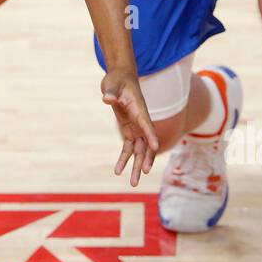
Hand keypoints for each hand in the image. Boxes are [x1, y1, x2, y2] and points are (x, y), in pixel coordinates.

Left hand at [102, 68, 158, 186]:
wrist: (120, 78)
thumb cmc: (117, 80)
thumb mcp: (112, 85)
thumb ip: (111, 93)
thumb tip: (106, 98)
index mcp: (140, 109)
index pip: (147, 124)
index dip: (151, 135)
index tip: (156, 147)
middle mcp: (141, 121)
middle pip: (146, 143)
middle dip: (144, 159)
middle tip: (143, 174)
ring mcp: (136, 127)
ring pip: (139, 150)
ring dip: (137, 166)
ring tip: (133, 183)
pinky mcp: (128, 129)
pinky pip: (128, 147)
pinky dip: (124, 158)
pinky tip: (118, 171)